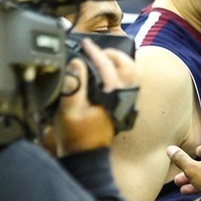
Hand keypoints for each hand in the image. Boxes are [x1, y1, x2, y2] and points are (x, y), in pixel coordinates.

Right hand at [54, 39, 137, 155]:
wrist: (85, 156)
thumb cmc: (77, 136)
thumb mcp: (69, 110)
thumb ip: (73, 86)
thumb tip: (76, 64)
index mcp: (113, 96)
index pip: (107, 67)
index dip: (94, 52)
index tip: (84, 44)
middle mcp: (124, 98)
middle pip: (129, 67)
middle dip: (114, 54)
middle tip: (97, 49)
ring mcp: (125, 103)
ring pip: (131, 76)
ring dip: (119, 63)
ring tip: (102, 57)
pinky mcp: (122, 107)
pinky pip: (127, 84)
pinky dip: (119, 74)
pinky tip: (105, 73)